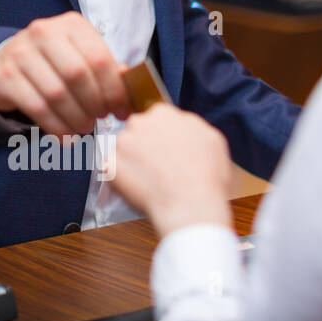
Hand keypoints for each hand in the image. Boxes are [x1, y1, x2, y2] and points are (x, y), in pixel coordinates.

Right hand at [0, 11, 130, 136]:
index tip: (123, 112)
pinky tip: (66, 137)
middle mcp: (43, 32)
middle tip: (100, 120)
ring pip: (56, 93)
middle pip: (77, 75)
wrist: (7, 63)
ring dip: (75, 119)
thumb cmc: (55, 63)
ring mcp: (20, 52)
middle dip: (94, 104)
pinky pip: (36, 107)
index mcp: (71, 25)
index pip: (99, 58)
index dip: (115, 90)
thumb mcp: (82, 57)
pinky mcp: (4, 75)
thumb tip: (135, 88)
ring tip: (84, 128)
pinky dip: (56, 127)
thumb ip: (107, 70)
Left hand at [108, 101, 233, 237]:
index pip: (156, 119)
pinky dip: (122, 178)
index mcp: (163, 113)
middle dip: (145, 146)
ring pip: (124, 149)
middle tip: (159, 166)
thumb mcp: (211, 139)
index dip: (163, 136)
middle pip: (138, 131)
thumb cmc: (206, 177)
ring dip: (133, 161)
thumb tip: (182, 125)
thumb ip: (191, 126)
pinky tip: (140, 188)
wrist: (191, 206)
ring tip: (152, 180)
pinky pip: (113, 169)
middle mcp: (139, 123)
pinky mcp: (110, 164)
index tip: (166, 149)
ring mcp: (122, 143)